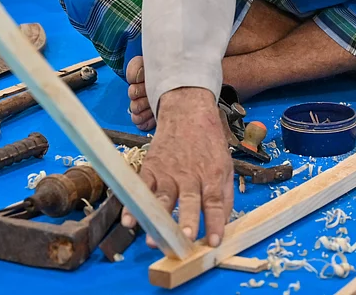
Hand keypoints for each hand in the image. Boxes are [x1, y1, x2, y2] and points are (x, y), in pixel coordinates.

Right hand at [121, 87, 232, 248]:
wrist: (187, 113)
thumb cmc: (208, 142)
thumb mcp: (226, 164)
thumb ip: (225, 194)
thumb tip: (223, 223)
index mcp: (212, 174)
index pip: (215, 202)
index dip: (214, 223)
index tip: (213, 242)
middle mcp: (190, 175)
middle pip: (189, 201)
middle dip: (186, 221)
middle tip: (184, 239)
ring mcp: (168, 172)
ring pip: (163, 198)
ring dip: (158, 218)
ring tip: (153, 238)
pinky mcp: (150, 168)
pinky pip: (141, 189)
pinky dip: (132, 205)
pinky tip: (130, 220)